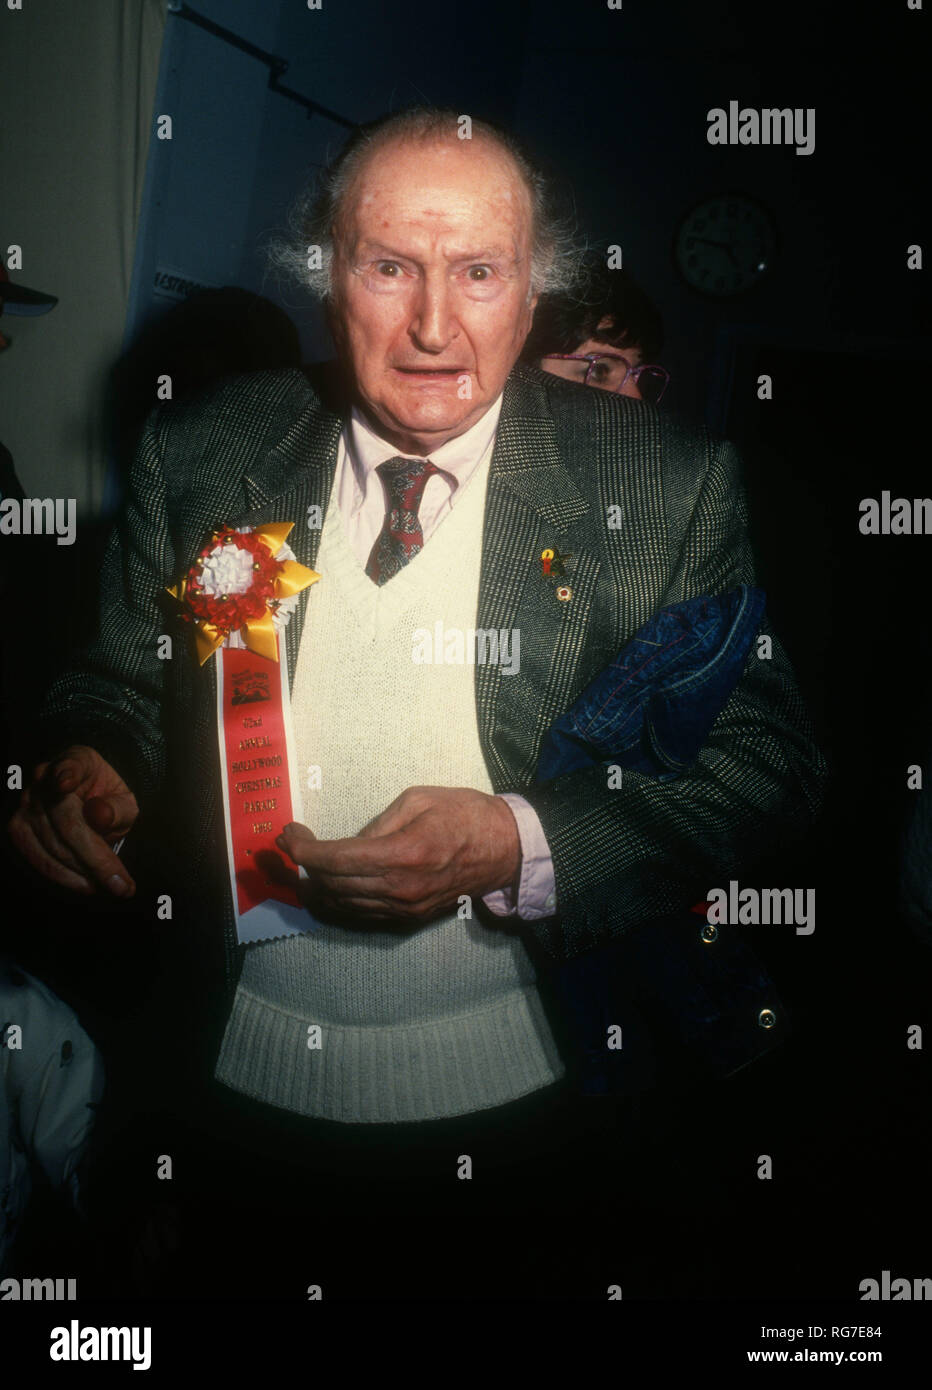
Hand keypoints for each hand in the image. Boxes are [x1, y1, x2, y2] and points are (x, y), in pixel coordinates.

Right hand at [8, 745, 138, 896]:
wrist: (91, 805)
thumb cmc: (109, 802)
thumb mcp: (126, 802)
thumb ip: (117, 808)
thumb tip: (98, 815)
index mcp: (77, 761)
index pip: (69, 766)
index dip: (65, 774)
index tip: (65, 783)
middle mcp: (45, 778)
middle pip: (65, 819)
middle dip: (94, 857)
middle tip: (121, 884)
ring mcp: (27, 803)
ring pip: (51, 843)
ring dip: (82, 871)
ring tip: (112, 886)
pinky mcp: (19, 829)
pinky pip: (37, 856)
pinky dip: (63, 876)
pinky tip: (87, 885)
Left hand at [272, 786, 520, 926]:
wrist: (505, 850)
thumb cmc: (465, 814)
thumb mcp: (418, 799)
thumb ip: (377, 823)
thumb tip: (348, 845)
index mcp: (403, 853)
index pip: (335, 859)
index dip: (303, 849)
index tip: (288, 834)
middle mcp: (400, 888)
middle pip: (332, 885)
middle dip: (301, 865)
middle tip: (290, 844)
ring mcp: (404, 908)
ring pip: (341, 905)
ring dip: (315, 886)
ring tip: (302, 863)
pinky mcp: (409, 918)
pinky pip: (360, 913)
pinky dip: (337, 899)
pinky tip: (327, 882)